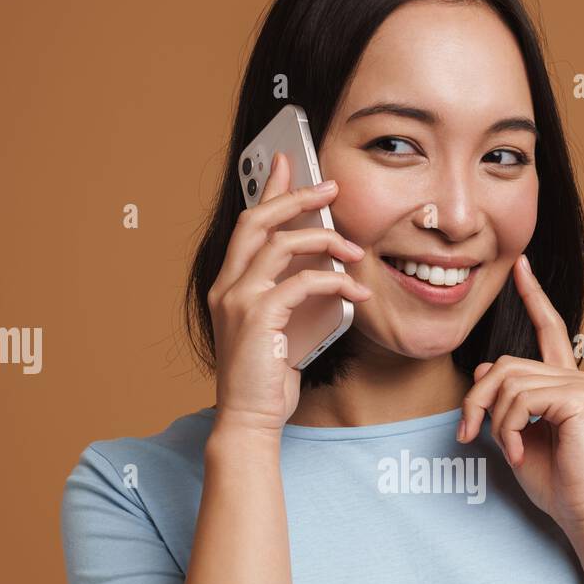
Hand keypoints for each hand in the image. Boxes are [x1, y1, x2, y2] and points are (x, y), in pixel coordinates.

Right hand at [207, 151, 370, 435]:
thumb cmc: (269, 379)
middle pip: (258, 220)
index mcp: (229, 285)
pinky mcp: (259, 318)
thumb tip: (327, 267)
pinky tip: (356, 289)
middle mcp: (227, 287)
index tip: (289, 164)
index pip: (248, 225)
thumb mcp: (286, 326)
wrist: (251, 419)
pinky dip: (334, 280)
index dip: (269, 190)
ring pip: (281, 244)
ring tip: (355, 248)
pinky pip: (302, 283)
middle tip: (331, 187)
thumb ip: (296, 294)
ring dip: (324, 239)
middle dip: (296, 197)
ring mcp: (238, 300)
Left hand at [458, 254, 583, 543]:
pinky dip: (509, 429)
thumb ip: (504, 401)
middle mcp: (577, 376)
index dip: (532, 296)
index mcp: (565, 382)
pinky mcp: (579, 398)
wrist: (581, 511)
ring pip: (507, 383)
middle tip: (468, 433)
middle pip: (504, 365)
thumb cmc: (553, 480)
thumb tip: (486, 367)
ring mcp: (580, 384)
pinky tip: (522, 452)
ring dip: (494, 421)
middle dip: (477, 400)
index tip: (521, 267)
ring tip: (509, 449)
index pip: (547, 328)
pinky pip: (520, 400)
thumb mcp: (516, 434)